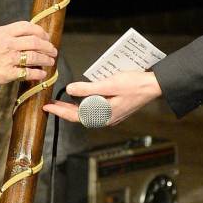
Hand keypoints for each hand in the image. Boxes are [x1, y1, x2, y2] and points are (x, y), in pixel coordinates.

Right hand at [0, 20, 57, 87]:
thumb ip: (6, 34)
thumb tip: (22, 36)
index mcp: (3, 32)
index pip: (27, 27)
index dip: (40, 31)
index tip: (46, 37)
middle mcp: (8, 43)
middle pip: (35, 41)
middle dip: (48, 46)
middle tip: (53, 51)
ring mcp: (9, 58)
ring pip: (35, 57)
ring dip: (46, 60)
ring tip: (50, 62)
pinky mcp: (8, 73)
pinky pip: (28, 73)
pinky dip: (38, 74)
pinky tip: (42, 75)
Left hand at [43, 70, 161, 125]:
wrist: (154, 86)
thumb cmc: (134, 85)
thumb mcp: (108, 84)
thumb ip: (88, 88)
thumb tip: (70, 89)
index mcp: (103, 115)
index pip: (76, 116)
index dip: (60, 112)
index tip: (47, 107)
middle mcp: (106, 118)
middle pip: (80, 116)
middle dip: (64, 110)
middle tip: (51, 104)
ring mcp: (111, 114)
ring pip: (87, 112)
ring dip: (74, 106)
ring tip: (62, 100)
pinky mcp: (115, 109)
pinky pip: (95, 108)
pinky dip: (85, 103)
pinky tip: (82, 96)